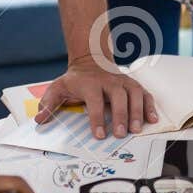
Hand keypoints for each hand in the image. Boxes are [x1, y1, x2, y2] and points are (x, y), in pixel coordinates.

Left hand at [35, 55, 157, 138]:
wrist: (92, 59)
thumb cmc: (76, 79)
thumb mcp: (58, 87)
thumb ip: (48, 103)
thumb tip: (39, 119)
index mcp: (90, 83)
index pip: (95, 101)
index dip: (97, 118)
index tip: (100, 134)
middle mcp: (109, 81)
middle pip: (118, 97)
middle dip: (121, 116)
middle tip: (121, 134)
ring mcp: (123, 82)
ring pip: (134, 95)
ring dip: (137, 112)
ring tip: (137, 129)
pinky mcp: (133, 85)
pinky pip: (144, 94)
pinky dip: (150, 106)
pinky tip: (152, 119)